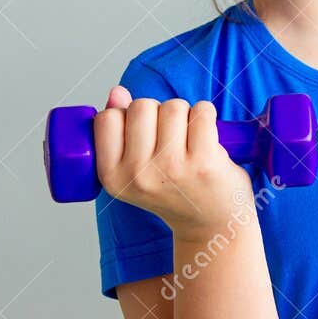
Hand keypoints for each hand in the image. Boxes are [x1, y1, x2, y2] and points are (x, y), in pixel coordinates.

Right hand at [93, 87, 253, 239]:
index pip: (106, 118)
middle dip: (158, 111)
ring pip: (173, 106)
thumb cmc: (173, 192)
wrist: (210, 226)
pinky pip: (202, 112)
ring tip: (189, 138)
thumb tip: (117, 92)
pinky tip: (208, 135)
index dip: (126, 115)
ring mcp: (171, 169)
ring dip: (184, 114)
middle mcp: (138, 175)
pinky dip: (206, 114)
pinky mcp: (204, 163)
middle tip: (170, 136)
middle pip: (142, 106)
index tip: (142, 132)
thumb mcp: (135, 170)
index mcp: (112, 176)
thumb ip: (120, 131)